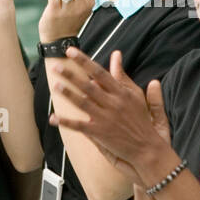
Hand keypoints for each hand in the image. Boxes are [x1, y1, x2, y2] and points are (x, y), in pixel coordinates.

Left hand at [47, 48, 168, 184]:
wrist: (147, 147)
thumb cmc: (141, 118)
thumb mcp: (135, 93)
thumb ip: (122, 74)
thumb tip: (116, 54)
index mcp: (121, 92)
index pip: (99, 72)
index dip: (84, 61)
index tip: (71, 51)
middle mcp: (112, 104)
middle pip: (88, 86)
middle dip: (71, 76)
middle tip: (56, 66)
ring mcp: (105, 119)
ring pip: (83, 103)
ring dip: (68, 94)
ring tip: (55, 85)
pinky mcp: (100, 133)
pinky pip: (79, 126)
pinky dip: (66, 122)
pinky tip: (53, 117)